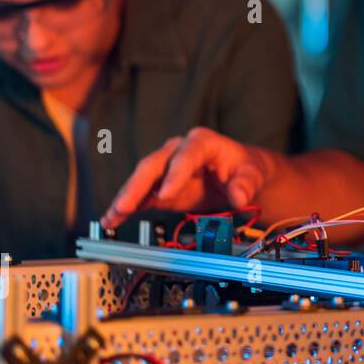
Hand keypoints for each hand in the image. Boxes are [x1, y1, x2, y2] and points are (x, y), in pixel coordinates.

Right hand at [101, 127, 269, 229]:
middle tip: (126, 206)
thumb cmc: (244, 168)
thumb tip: (239, 196)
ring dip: (125, 199)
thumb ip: (246, 184)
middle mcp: (177, 151)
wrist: (238, 175)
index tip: (166, 194)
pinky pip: (140, 197)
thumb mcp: (253, 173)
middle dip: (138, 186)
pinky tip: (111, 221)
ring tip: (111, 217)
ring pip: (141, 181)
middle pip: (153, 165)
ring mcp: (165, 169)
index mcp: (202, 142)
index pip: (186, 156)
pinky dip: (126, 209)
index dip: (175, 174)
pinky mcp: (158, 187)